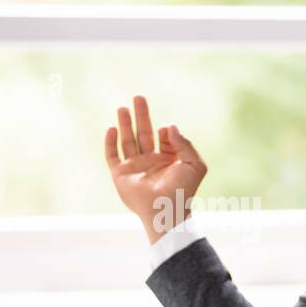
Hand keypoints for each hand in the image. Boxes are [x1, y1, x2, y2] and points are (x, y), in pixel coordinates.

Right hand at [104, 95, 207, 243]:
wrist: (166, 209)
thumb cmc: (183, 190)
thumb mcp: (194, 164)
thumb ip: (185, 143)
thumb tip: (169, 126)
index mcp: (168, 160)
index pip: (163, 138)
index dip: (166, 132)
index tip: (165, 131)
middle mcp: (150, 162)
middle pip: (143, 133)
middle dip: (141, 115)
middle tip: (138, 97)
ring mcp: (135, 168)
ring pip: (127, 141)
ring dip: (125, 123)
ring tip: (123, 107)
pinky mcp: (120, 175)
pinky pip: (112, 156)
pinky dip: (110, 142)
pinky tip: (112, 128)